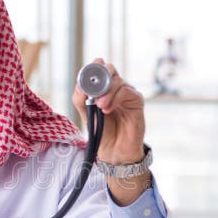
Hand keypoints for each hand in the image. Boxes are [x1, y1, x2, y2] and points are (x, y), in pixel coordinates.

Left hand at [72, 58, 149, 205]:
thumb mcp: (85, 113)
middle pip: (109, 69)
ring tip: (99, 106)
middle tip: (92, 91)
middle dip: (99, 77)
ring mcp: (127, 92)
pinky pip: (127, 91)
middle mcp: (116, 87)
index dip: (92, 68)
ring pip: (117, 80)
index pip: (99, 68)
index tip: (84, 75)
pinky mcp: (137, 101)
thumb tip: (80, 85)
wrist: (113, 150)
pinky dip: (115, 98)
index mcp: (103, 87)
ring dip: (106, 92)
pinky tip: (107, 109)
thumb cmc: (101, 130)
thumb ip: (80, 98)